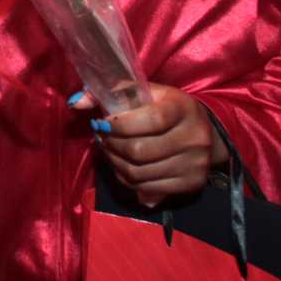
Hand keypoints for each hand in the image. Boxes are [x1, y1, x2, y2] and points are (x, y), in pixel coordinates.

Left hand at [77, 83, 224, 207]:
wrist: (205, 133)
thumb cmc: (167, 107)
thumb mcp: (145, 93)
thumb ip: (109, 92)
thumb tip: (75, 102)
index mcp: (183, 108)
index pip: (150, 120)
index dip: (119, 124)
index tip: (103, 122)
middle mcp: (194, 137)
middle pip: (139, 151)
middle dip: (111, 145)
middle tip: (101, 137)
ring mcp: (195, 164)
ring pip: (139, 173)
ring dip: (114, 163)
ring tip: (108, 150)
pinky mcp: (191, 185)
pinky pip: (146, 188)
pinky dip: (126, 179)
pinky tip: (121, 165)